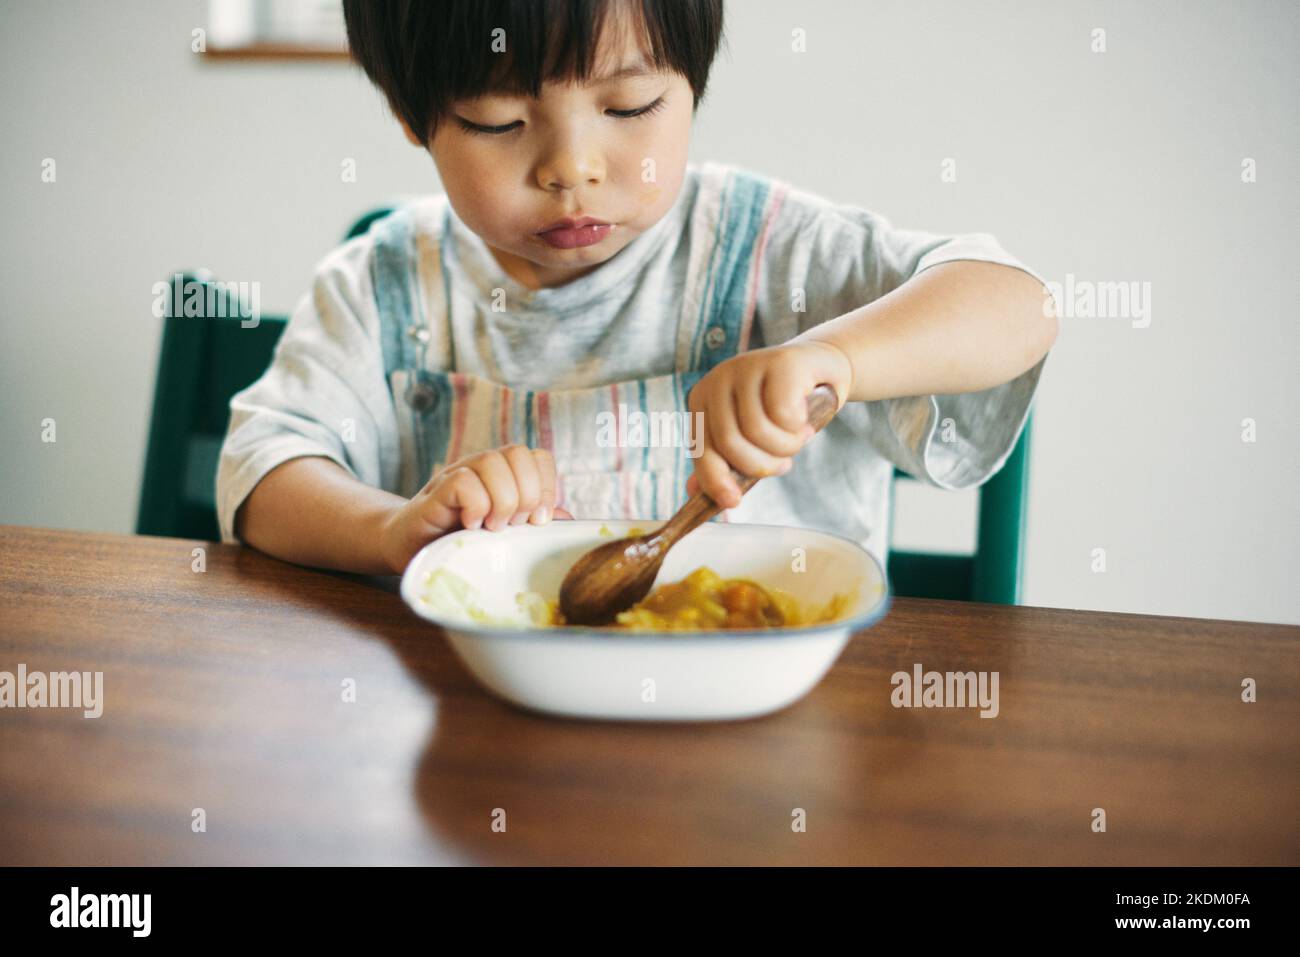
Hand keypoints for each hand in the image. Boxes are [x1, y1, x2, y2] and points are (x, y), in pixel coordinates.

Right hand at [379, 445, 573, 573]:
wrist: (410, 549)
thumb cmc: (461, 542)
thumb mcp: (505, 535)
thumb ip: (533, 524)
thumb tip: (566, 518)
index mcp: (505, 475)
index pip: (539, 457)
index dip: (547, 486)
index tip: (539, 521)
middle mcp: (483, 468)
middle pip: (519, 453)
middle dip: (527, 494)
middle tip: (514, 525)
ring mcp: (458, 475)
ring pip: (492, 462)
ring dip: (502, 500)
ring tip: (493, 528)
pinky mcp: (437, 491)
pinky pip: (465, 481)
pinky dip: (475, 506)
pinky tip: (471, 526)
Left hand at [685, 339, 852, 507]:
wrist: (820, 371)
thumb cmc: (781, 409)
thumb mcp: (749, 437)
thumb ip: (722, 460)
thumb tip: (694, 492)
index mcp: (702, 398)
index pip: (701, 447)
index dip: (715, 478)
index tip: (733, 502)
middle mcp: (718, 379)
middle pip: (729, 441)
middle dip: (761, 465)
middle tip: (784, 465)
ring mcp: (747, 366)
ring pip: (757, 430)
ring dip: (786, 447)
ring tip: (799, 439)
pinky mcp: (778, 363)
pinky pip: (783, 414)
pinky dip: (798, 428)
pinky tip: (805, 421)